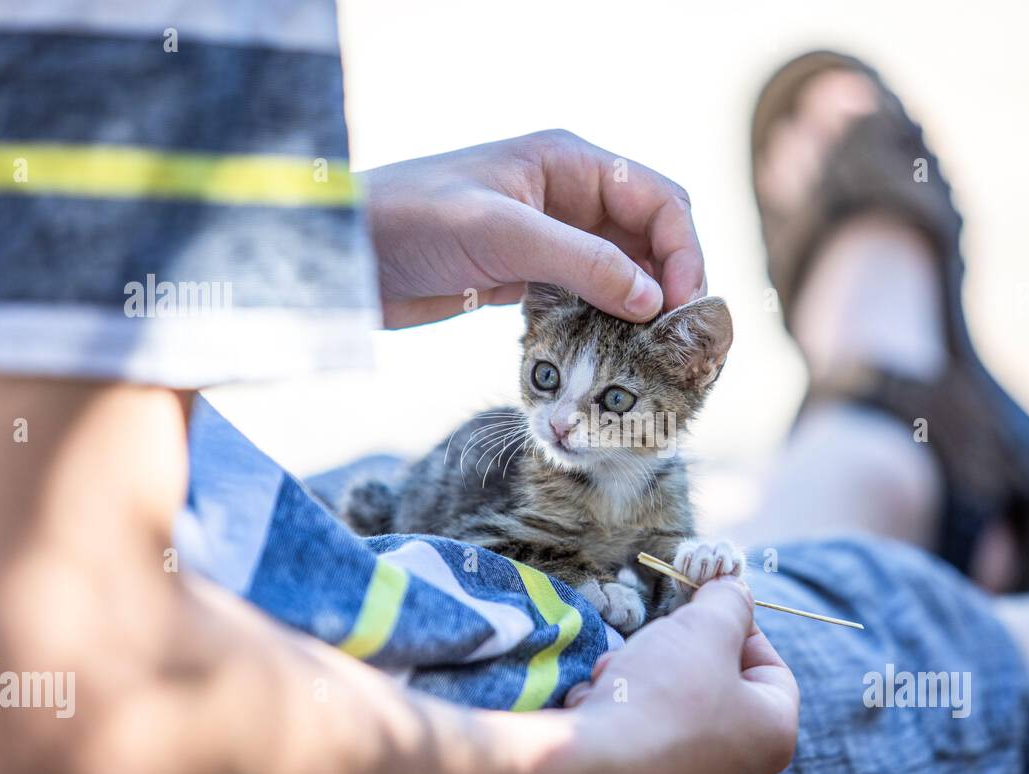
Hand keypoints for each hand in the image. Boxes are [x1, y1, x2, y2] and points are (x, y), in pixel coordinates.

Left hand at [360, 130, 706, 326]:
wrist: (345, 253)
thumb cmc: (412, 220)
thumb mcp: (503, 234)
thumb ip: (583, 262)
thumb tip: (654, 300)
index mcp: (570, 163)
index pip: (657, 201)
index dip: (683, 251)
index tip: (682, 307)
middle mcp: (568, 196)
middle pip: (650, 237)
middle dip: (671, 283)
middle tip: (678, 341)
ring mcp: (549, 237)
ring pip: (621, 271)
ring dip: (640, 309)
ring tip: (652, 356)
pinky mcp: (527, 276)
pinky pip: (586, 297)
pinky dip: (606, 322)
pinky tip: (610, 353)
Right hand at [550, 576, 798, 773]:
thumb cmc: (661, 698)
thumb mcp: (704, 628)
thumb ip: (728, 602)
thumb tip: (734, 592)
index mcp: (772, 735)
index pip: (772, 668)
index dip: (738, 627)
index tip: (700, 608)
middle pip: (713, 691)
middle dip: (674, 657)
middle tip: (648, 642)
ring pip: (669, 717)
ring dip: (637, 685)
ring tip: (610, 677)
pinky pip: (635, 748)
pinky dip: (615, 722)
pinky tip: (592, 712)